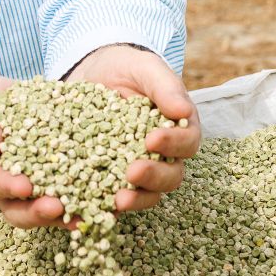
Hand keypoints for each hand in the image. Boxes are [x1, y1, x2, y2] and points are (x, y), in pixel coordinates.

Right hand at [0, 76, 71, 228]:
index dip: (7, 186)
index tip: (24, 186)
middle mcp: (2, 190)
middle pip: (17, 211)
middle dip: (36, 211)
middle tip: (55, 207)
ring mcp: (28, 193)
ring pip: (42, 212)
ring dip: (62, 217)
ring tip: (81, 217)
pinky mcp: (52, 185)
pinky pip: (66, 199)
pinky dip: (81, 203)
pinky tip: (100, 203)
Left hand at [65, 44, 199, 213]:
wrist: (94, 71)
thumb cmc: (128, 68)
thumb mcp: (145, 68)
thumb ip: (165, 86)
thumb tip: (183, 110)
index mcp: (178, 129)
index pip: (187, 143)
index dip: (174, 144)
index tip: (153, 139)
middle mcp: (162, 155)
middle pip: (170, 176)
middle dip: (154, 177)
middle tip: (133, 171)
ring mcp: (135, 169)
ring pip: (146, 194)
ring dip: (135, 199)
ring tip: (117, 199)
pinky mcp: (108, 178)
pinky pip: (110, 197)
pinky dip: (102, 206)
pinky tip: (88, 207)